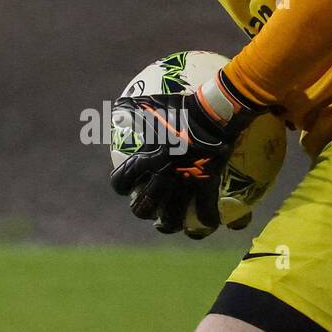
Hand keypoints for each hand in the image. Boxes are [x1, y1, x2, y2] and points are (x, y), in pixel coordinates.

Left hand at [110, 74, 255, 237]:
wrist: (212, 113)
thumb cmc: (182, 107)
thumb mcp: (151, 106)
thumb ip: (133, 110)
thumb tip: (118, 106)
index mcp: (148, 159)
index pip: (123, 180)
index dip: (121, 185)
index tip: (125, 187)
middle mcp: (163, 176)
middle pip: (144, 208)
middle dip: (143, 211)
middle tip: (146, 209)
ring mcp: (185, 184)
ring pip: (172, 219)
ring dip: (170, 225)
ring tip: (170, 224)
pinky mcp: (206, 185)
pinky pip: (207, 211)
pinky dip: (209, 220)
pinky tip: (211, 223)